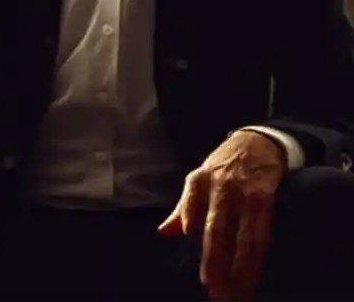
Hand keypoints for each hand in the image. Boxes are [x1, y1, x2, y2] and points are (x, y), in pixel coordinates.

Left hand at [158, 130, 287, 299]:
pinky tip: (253, 270)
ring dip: (239, 267)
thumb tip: (164, 232)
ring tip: (237, 291)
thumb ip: (184, 207)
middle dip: (215, 264)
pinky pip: (261, 230)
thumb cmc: (223, 165)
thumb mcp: (198, 179)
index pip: (190, 216)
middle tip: (215, 291)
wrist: (257, 142)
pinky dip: (256, 252)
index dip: (192, 244)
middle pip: (215, 233)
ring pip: (241, 237)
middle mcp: (219, 187)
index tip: (196, 270)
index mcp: (197, 182)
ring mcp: (243, 192)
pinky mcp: (264, 196)